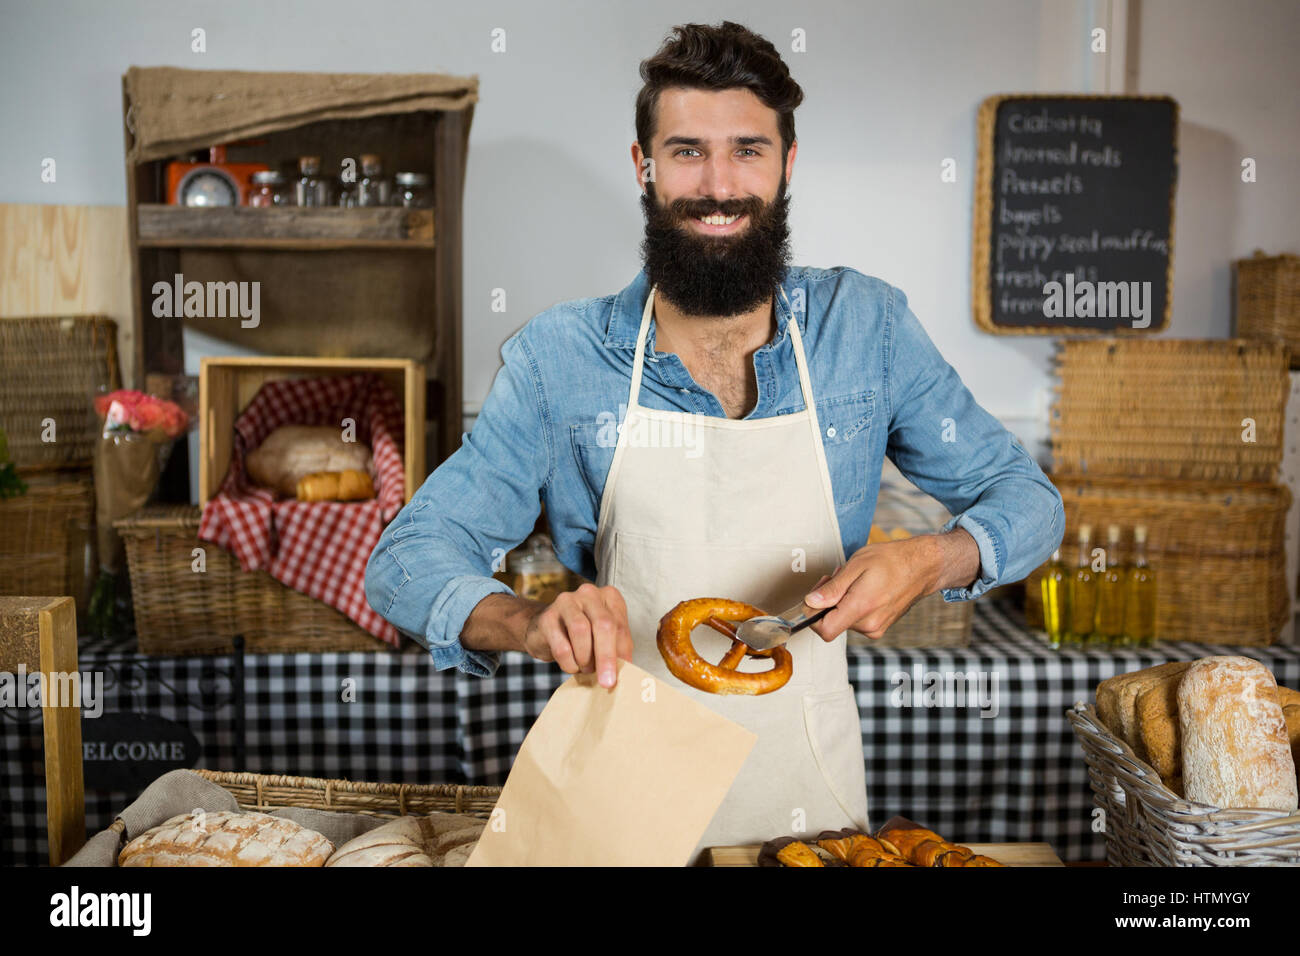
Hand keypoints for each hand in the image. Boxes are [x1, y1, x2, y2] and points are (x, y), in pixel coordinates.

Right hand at [522, 583, 633, 686]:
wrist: (545, 630)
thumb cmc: (581, 635)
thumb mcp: (604, 638)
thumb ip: (617, 649)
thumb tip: (628, 670)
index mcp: (609, 596)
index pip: (621, 625)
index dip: (623, 652)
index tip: (624, 675)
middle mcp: (589, 593)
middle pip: (603, 624)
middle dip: (606, 657)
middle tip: (607, 681)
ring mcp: (566, 602)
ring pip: (581, 631)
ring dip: (585, 658)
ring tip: (586, 668)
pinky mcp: (547, 617)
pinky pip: (561, 646)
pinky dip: (569, 663)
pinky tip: (572, 665)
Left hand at [801, 536, 944, 640]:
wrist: (922, 566)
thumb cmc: (892, 560)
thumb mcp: (856, 565)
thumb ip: (832, 588)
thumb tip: (811, 602)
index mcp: (861, 608)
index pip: (825, 630)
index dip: (812, 615)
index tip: (814, 597)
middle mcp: (869, 624)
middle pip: (831, 622)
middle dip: (827, 601)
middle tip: (836, 577)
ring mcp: (876, 628)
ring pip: (843, 620)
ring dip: (840, 601)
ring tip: (854, 579)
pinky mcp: (880, 626)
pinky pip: (856, 620)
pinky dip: (852, 605)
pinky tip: (862, 588)